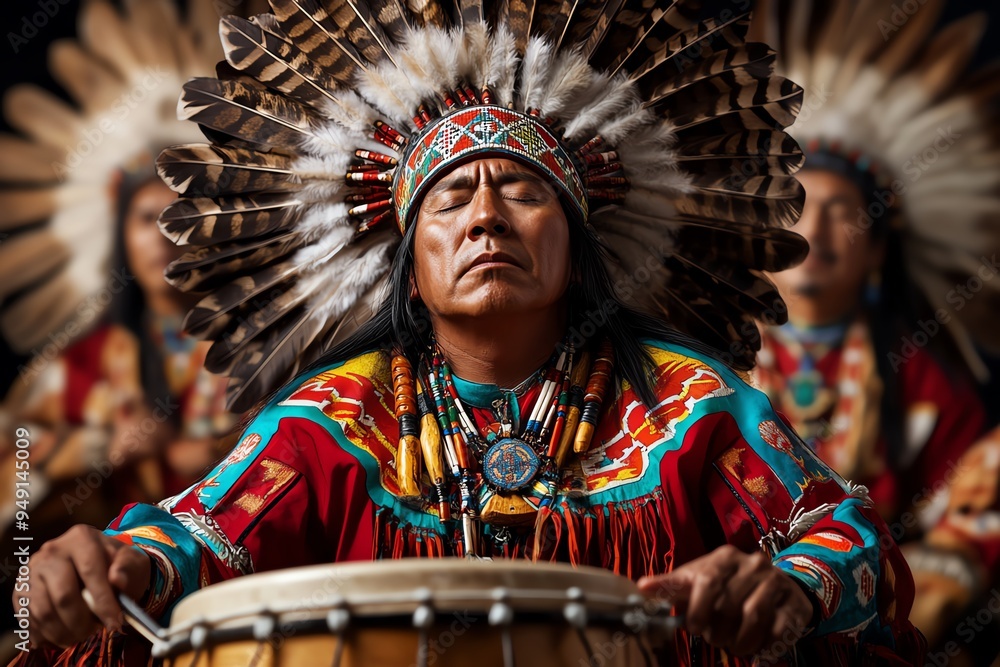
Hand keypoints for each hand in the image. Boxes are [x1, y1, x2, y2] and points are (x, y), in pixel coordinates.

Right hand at [14, 525, 151, 648]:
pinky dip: (47, 634)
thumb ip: (128, 569)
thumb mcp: (132, 562)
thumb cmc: (116, 565)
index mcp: (81, 538)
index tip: (115, 622)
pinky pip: (30, 619)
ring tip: (81, 635)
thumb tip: (117, 580)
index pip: (90, 572)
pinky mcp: (21, 589)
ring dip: (64, 632)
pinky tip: (64, 635)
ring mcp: (32, 570)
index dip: (103, 602)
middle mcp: (52, 551)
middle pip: (64, 596)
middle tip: (95, 631)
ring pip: (44, 612)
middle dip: (82, 622)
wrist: (96, 565)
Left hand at [638, 545, 814, 655]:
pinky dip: (764, 648)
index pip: (707, 580)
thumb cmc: (727, 586)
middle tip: (715, 639)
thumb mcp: (698, 581)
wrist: (776, 585)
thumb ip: (673, 587)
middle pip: (729, 605)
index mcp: (724, 557)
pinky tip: (756, 654)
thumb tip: (641, 588)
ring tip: (733, 647)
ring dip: (740, 641)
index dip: (698, 608)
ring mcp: (775, 582)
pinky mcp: (794, 604)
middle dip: (718, 630)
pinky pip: (778, 631)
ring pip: (754, 618)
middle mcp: (752, 564)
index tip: (693, 628)